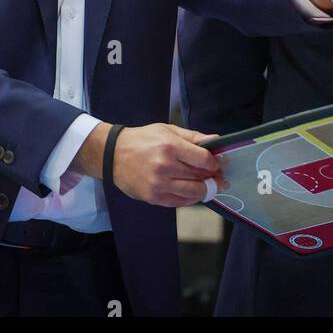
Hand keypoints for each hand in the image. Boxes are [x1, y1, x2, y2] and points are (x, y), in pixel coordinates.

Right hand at [87, 123, 227, 207]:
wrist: (113, 155)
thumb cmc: (143, 140)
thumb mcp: (167, 130)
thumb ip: (193, 137)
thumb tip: (217, 140)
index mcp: (170, 146)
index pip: (203, 160)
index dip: (216, 164)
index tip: (219, 165)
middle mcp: (164, 166)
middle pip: (200, 177)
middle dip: (214, 178)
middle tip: (219, 178)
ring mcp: (158, 184)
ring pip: (193, 193)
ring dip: (205, 191)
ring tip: (210, 186)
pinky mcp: (153, 197)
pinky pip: (180, 202)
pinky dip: (190, 198)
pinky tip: (193, 192)